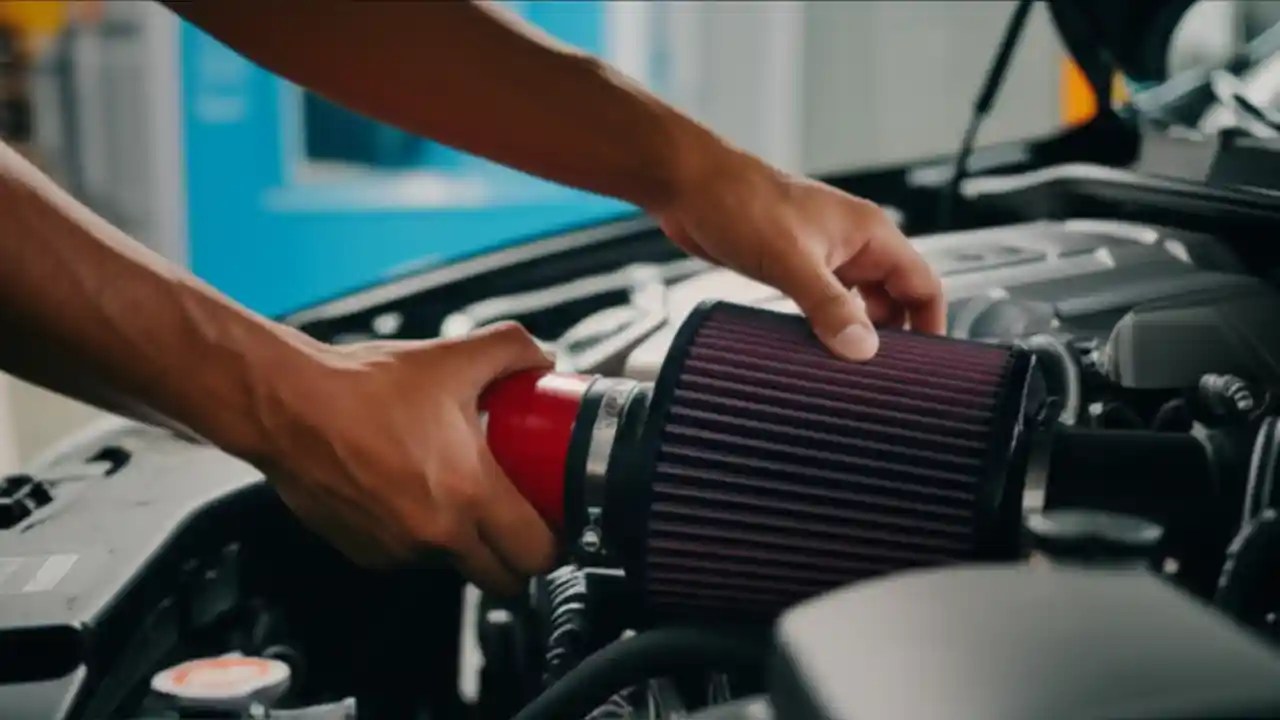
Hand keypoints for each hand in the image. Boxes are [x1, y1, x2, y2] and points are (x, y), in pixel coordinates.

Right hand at [264, 322, 556, 594]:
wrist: (287, 405)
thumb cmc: (362, 386)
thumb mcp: (452, 356)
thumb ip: (513, 349)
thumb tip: (543, 359)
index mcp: (468, 493)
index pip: (536, 554)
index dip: (557, 543)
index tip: (556, 524)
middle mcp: (435, 533)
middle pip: (504, 580)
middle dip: (520, 559)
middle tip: (522, 522)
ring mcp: (398, 550)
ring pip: (455, 567)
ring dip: (467, 544)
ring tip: (463, 496)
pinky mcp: (365, 552)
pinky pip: (411, 558)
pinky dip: (422, 538)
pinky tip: (416, 494)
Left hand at [654, 147, 944, 359]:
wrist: (688, 186)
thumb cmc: (740, 201)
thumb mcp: (790, 259)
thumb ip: (829, 304)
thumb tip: (862, 349)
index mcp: (870, 233)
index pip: (922, 283)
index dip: (929, 325)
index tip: (926, 366)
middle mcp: (853, 245)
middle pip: (893, 299)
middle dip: (891, 337)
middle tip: (882, 379)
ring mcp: (823, 256)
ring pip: (857, 304)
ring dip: (854, 335)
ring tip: (849, 374)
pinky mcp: (793, 267)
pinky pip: (823, 304)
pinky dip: (825, 328)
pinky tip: (815, 353)